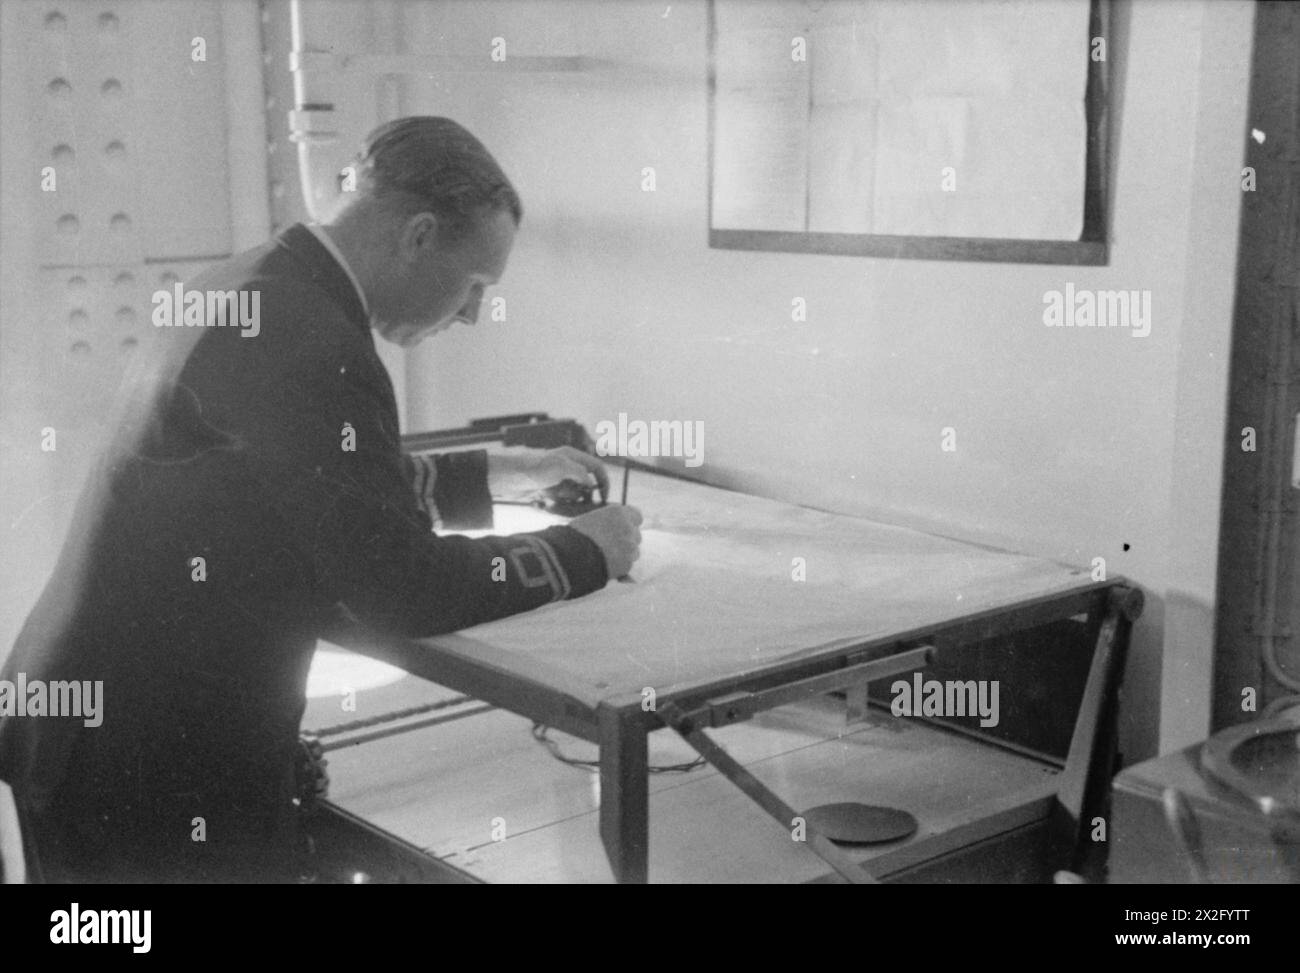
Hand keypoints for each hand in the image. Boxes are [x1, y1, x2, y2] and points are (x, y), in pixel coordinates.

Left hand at [488, 446, 609, 502]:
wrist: (508, 477)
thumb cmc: (534, 467)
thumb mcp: (561, 467)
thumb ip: (580, 473)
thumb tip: (591, 484)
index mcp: (572, 457)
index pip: (596, 468)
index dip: (603, 481)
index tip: (604, 498)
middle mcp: (567, 468)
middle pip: (586, 484)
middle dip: (585, 495)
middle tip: (581, 505)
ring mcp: (558, 480)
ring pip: (573, 494)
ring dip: (570, 500)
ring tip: (558, 501)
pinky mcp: (548, 490)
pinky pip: (561, 500)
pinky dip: (559, 504)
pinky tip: (549, 502)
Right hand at [568, 504, 641, 579]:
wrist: (570, 557)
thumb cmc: (575, 536)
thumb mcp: (591, 520)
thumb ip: (607, 521)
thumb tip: (612, 527)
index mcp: (619, 513)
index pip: (637, 516)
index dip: (630, 523)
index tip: (622, 529)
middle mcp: (628, 527)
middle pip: (635, 534)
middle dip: (626, 540)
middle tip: (612, 545)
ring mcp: (630, 546)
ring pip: (634, 550)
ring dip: (625, 554)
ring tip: (607, 557)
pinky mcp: (628, 563)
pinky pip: (628, 564)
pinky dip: (620, 566)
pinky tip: (606, 565)